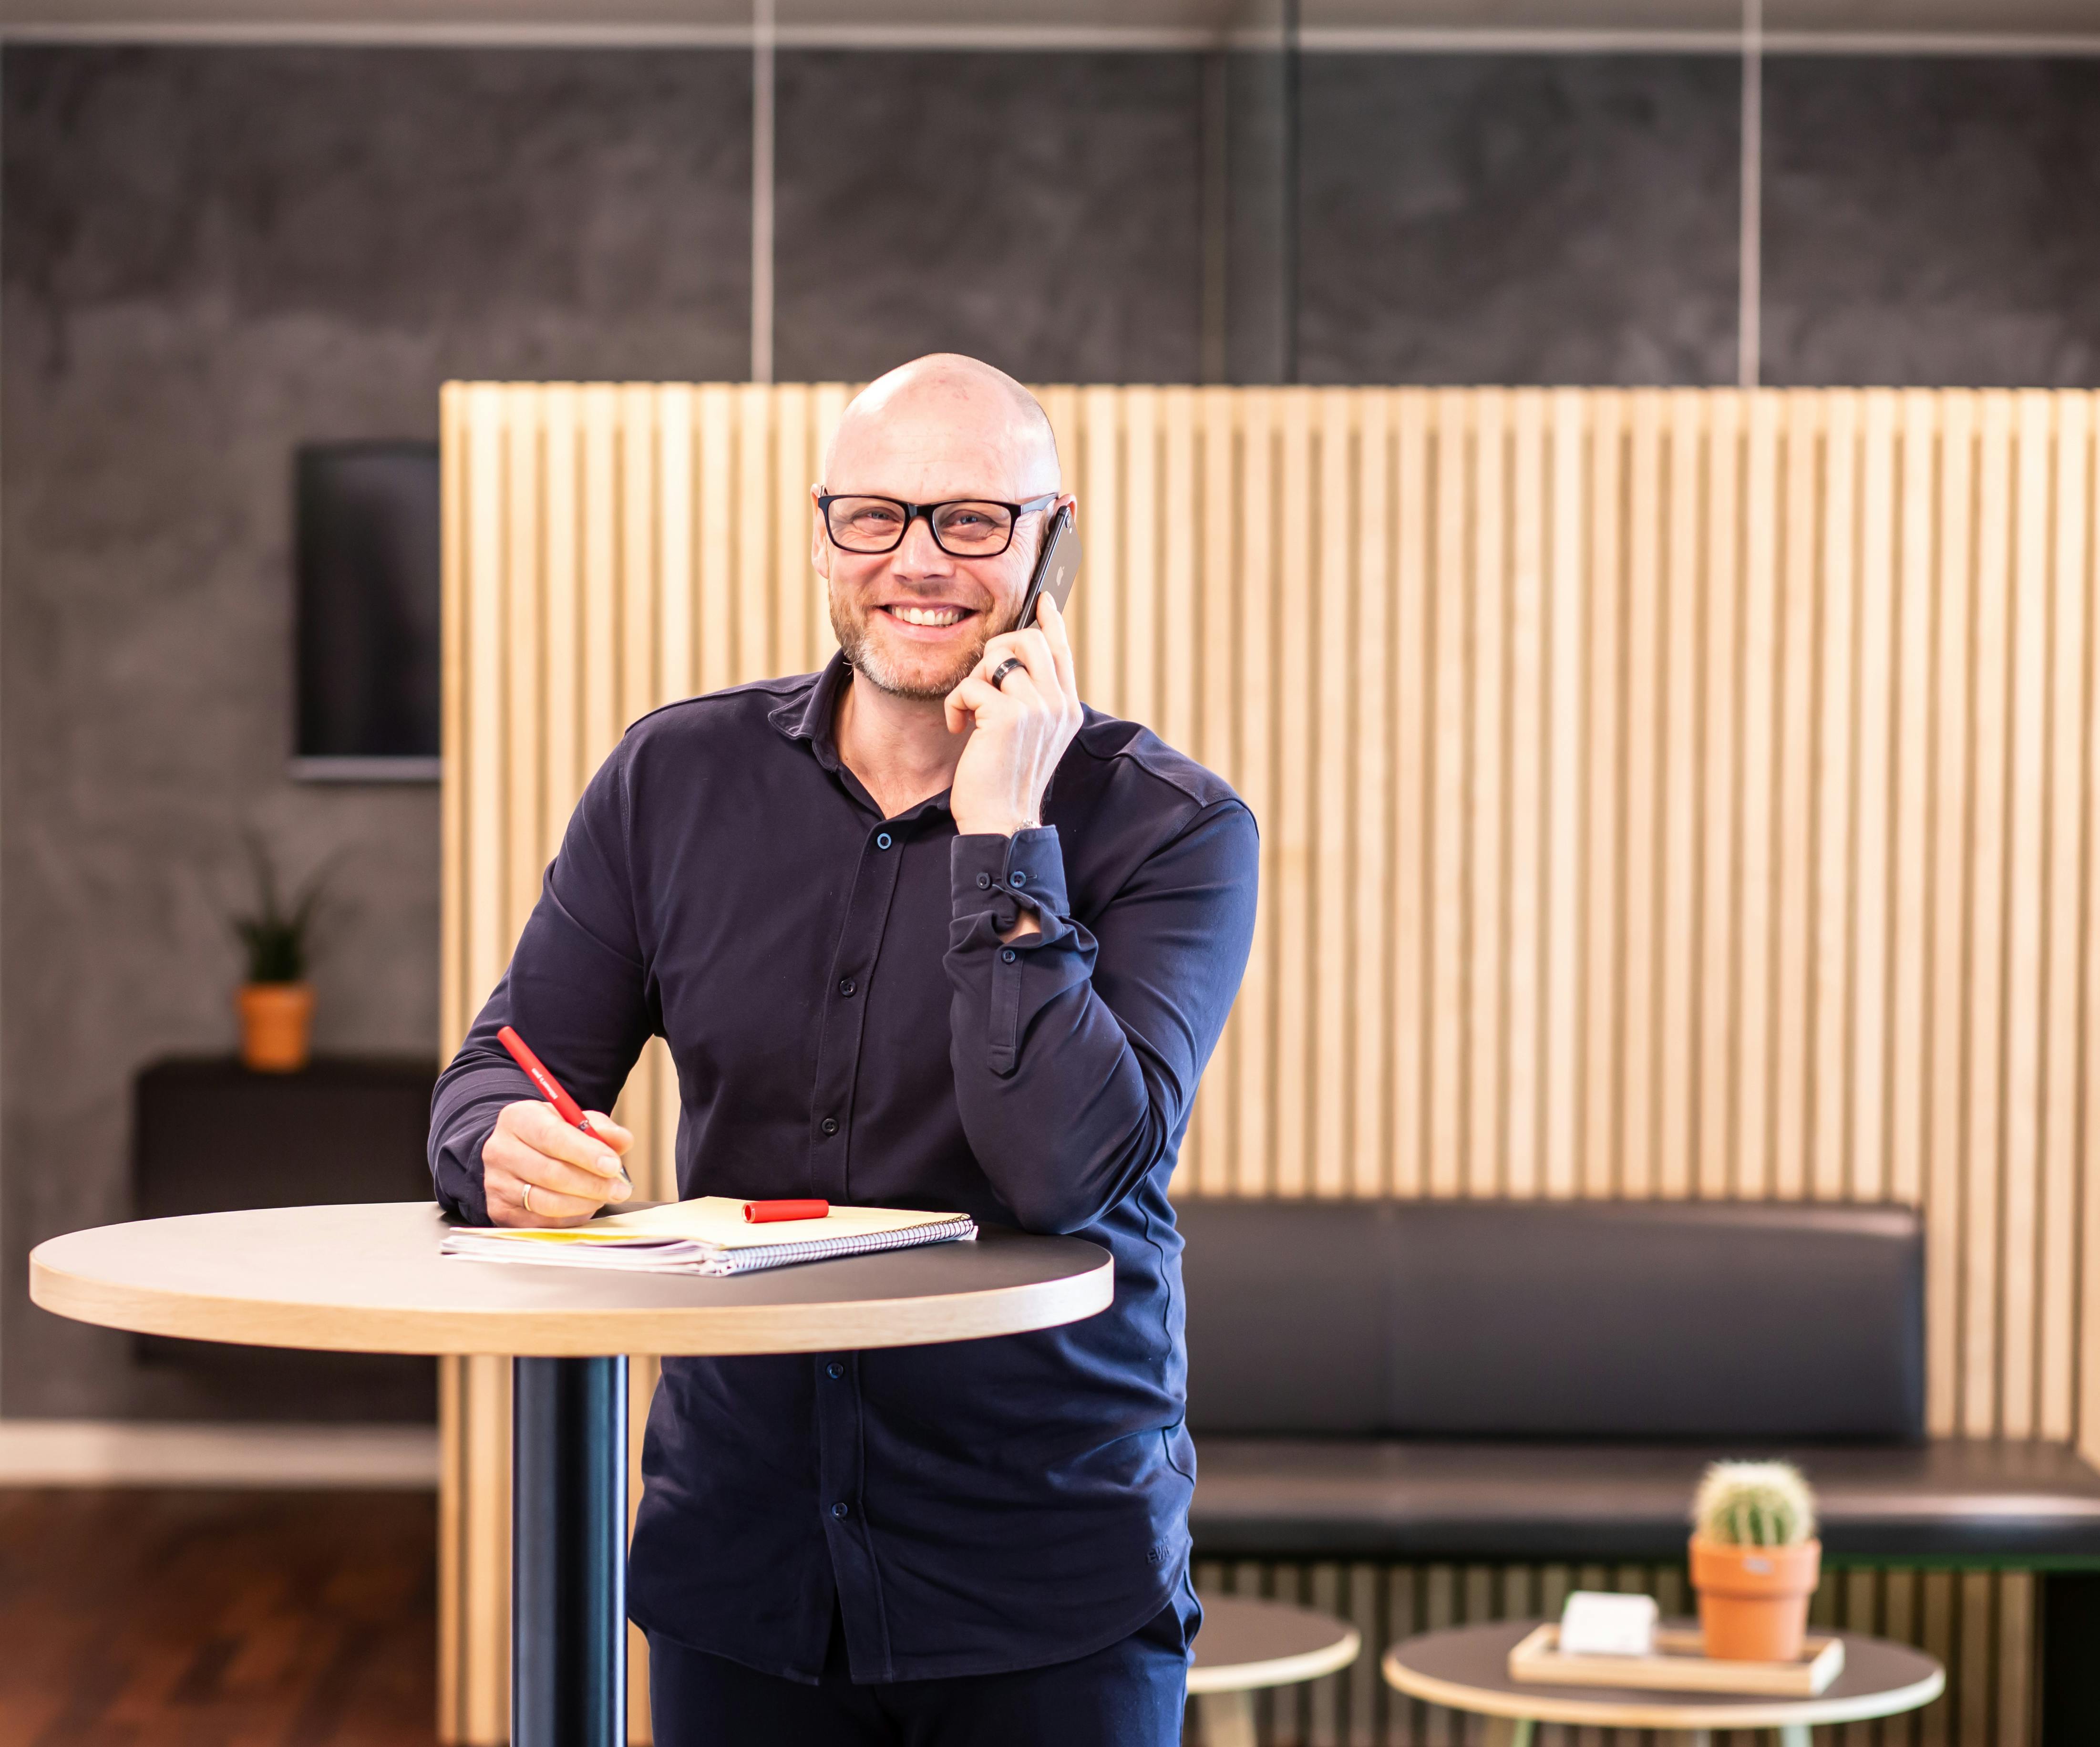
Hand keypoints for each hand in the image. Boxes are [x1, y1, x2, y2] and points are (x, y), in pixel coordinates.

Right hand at [483, 1100, 634, 1226]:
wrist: (516, 1152)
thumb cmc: (551, 1135)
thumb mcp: (574, 1120)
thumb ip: (601, 1128)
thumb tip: (623, 1141)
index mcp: (518, 1118)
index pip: (552, 1137)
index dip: (585, 1153)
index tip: (613, 1165)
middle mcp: (500, 1150)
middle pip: (549, 1173)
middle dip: (591, 1184)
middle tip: (620, 1189)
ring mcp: (496, 1183)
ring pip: (545, 1202)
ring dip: (583, 1203)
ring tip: (605, 1197)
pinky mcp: (499, 1210)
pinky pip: (540, 1222)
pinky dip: (569, 1218)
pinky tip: (585, 1207)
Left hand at [945, 594, 1081, 839]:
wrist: (1002, 822)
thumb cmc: (1006, 781)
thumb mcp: (1030, 736)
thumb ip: (1032, 699)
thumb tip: (1013, 659)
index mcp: (1066, 708)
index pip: (1061, 650)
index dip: (1050, 621)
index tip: (1042, 599)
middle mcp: (1058, 704)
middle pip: (1029, 640)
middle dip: (996, 648)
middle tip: (981, 679)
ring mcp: (1037, 708)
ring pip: (995, 658)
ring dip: (973, 682)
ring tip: (971, 713)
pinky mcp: (1009, 716)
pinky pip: (970, 685)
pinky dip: (955, 704)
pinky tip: (959, 729)